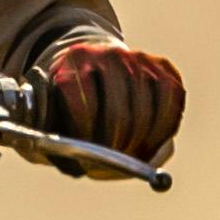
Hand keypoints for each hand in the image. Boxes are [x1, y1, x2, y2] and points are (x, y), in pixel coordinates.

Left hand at [34, 38, 185, 163]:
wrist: (92, 64)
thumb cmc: (67, 99)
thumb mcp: (48, 111)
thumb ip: (52, 135)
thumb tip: (76, 164)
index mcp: (74, 61)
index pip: (83, 102)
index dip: (86, 136)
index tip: (86, 159)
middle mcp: (108, 54)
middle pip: (119, 112)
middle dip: (117, 147)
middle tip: (113, 164)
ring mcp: (138, 59)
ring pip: (147, 111)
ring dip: (141, 143)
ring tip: (131, 157)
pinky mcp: (162, 67)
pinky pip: (172, 101)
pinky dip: (164, 129)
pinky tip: (152, 142)